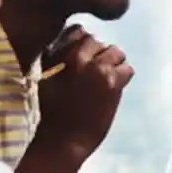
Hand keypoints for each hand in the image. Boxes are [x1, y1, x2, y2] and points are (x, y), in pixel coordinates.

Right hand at [36, 25, 133, 156]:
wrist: (61, 140)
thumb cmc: (48, 113)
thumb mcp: (43, 79)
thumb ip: (55, 59)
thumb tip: (66, 47)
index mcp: (57, 54)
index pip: (78, 31)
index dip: (83, 43)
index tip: (84, 56)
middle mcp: (78, 57)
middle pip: (98, 41)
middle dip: (99, 53)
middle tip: (96, 70)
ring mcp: (97, 69)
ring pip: (116, 52)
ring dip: (114, 63)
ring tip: (107, 78)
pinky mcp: (112, 84)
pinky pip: (128, 70)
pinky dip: (123, 77)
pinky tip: (114, 88)